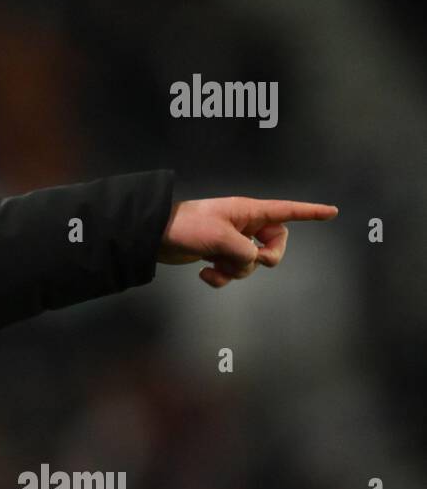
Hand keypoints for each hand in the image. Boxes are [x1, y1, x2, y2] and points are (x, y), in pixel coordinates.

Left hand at [158, 196, 338, 288]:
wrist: (155, 235)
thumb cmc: (187, 227)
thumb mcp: (220, 238)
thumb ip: (245, 252)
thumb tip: (252, 262)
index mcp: (249, 211)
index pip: (287, 211)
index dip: (310, 212)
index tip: (332, 211)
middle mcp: (244, 225)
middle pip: (275, 246)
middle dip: (264, 258)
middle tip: (248, 260)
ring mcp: (232, 241)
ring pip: (252, 263)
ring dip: (235, 270)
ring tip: (214, 265)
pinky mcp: (218, 255)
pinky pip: (232, 271)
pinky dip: (221, 277)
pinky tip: (204, 273)